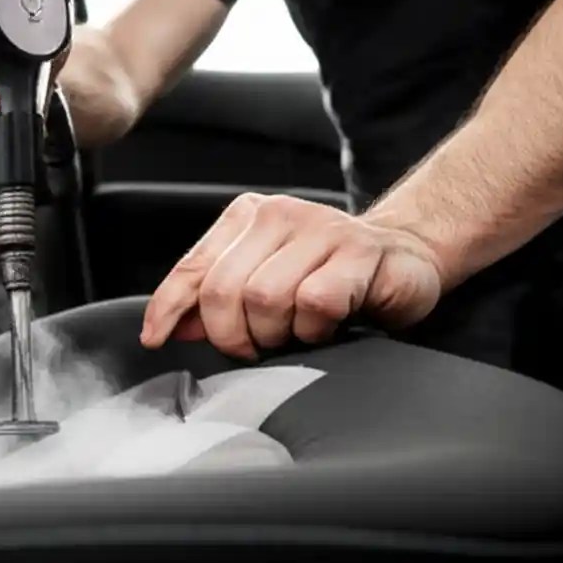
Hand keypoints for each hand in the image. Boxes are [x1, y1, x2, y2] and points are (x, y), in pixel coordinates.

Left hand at [139, 193, 442, 359]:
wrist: (406, 258)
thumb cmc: (330, 276)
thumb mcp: (265, 281)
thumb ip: (216, 300)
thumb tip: (170, 327)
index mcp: (247, 217)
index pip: (193, 267)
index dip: (169, 307)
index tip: (156, 338)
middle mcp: (280, 214)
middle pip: (225, 291)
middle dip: (234, 334)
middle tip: (256, 347)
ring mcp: (322, 228)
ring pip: (266, 298)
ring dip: (279, 332)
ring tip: (298, 331)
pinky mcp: (359, 252)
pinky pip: (315, 303)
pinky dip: (317, 328)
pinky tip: (330, 323)